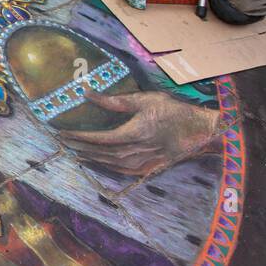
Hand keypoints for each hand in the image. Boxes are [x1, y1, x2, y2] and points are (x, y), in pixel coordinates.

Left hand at [57, 91, 220, 176]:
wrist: (202, 131)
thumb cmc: (175, 111)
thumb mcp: (146, 99)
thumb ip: (115, 100)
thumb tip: (88, 94)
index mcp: (133, 133)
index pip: (98, 139)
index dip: (79, 137)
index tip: (63, 133)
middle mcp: (135, 151)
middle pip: (101, 153)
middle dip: (81, 148)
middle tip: (65, 143)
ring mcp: (143, 162)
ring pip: (110, 164)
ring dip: (91, 159)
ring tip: (77, 153)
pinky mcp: (150, 168)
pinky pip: (122, 171)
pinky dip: (107, 168)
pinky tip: (100, 164)